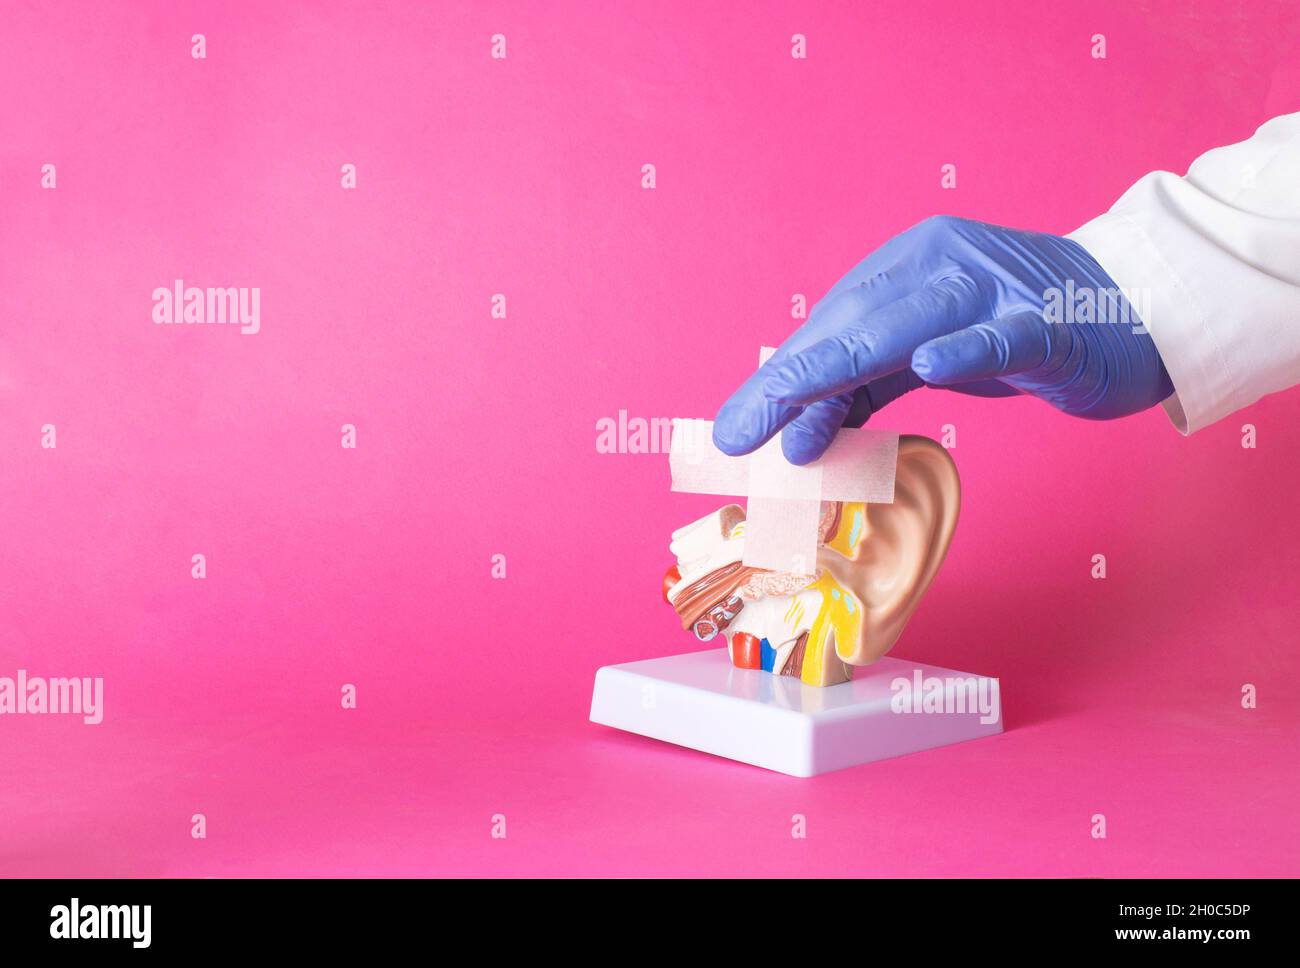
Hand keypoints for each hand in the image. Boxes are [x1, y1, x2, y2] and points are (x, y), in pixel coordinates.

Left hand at [713, 216, 1173, 462]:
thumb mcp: (928, 356)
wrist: (1132, 309)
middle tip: (739, 433)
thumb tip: (797, 434)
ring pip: (908, 324)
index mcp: (908, 266)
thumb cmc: (1017, 330)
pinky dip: (968, 348)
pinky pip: (1004, 334)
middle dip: (790, 382)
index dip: (782, 380)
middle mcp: (943, 263)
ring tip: (789, 410)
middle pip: (853, 323)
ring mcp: (999, 287)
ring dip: (844, 367)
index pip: (832, 327)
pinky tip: (932, 365)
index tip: (734, 429)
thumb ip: (868, 385)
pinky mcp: (1050, 322)